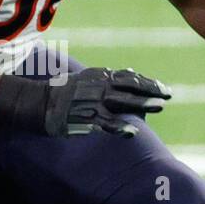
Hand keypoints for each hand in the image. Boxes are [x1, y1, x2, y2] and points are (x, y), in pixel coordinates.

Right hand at [0, 67, 170, 137]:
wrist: (36, 102)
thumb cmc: (62, 92)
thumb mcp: (86, 78)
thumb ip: (109, 77)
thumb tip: (130, 71)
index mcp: (98, 77)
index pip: (128, 77)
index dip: (147, 82)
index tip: (163, 88)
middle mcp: (97, 86)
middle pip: (129, 86)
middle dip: (150, 90)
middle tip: (168, 95)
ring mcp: (91, 102)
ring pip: (121, 102)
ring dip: (141, 104)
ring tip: (159, 107)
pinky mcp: (83, 118)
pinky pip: (105, 123)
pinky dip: (119, 127)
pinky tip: (133, 132)